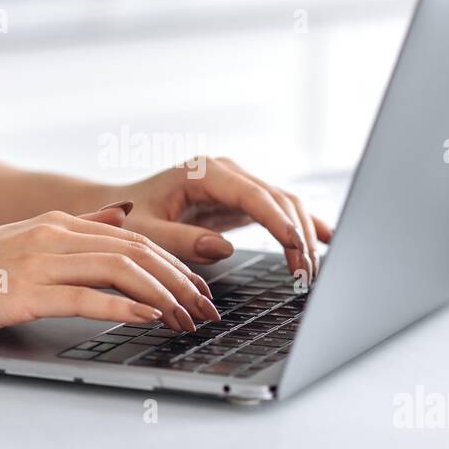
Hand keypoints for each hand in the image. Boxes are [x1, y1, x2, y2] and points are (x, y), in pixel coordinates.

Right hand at [0, 205, 218, 335]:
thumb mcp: (24, 238)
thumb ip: (74, 229)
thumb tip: (118, 219)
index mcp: (57, 223)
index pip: (134, 239)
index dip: (174, 263)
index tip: (198, 288)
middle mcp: (53, 234)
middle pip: (137, 251)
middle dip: (180, 280)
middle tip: (206, 307)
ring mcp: (39, 260)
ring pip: (120, 270)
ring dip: (162, 296)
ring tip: (187, 317)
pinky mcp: (25, 290)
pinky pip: (86, 296)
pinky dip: (124, 307)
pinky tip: (148, 318)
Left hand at [109, 157, 333, 277]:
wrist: (122, 209)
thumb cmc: (130, 219)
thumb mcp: (146, 232)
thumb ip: (181, 240)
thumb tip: (223, 248)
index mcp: (203, 172)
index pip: (254, 195)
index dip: (279, 222)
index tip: (297, 248)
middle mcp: (226, 172)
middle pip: (277, 199)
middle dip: (297, 236)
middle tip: (305, 275)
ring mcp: (237, 184)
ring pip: (284, 204)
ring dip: (302, 236)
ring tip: (310, 272)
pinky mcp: (241, 200)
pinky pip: (278, 211)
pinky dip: (301, 226)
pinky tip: (326, 240)